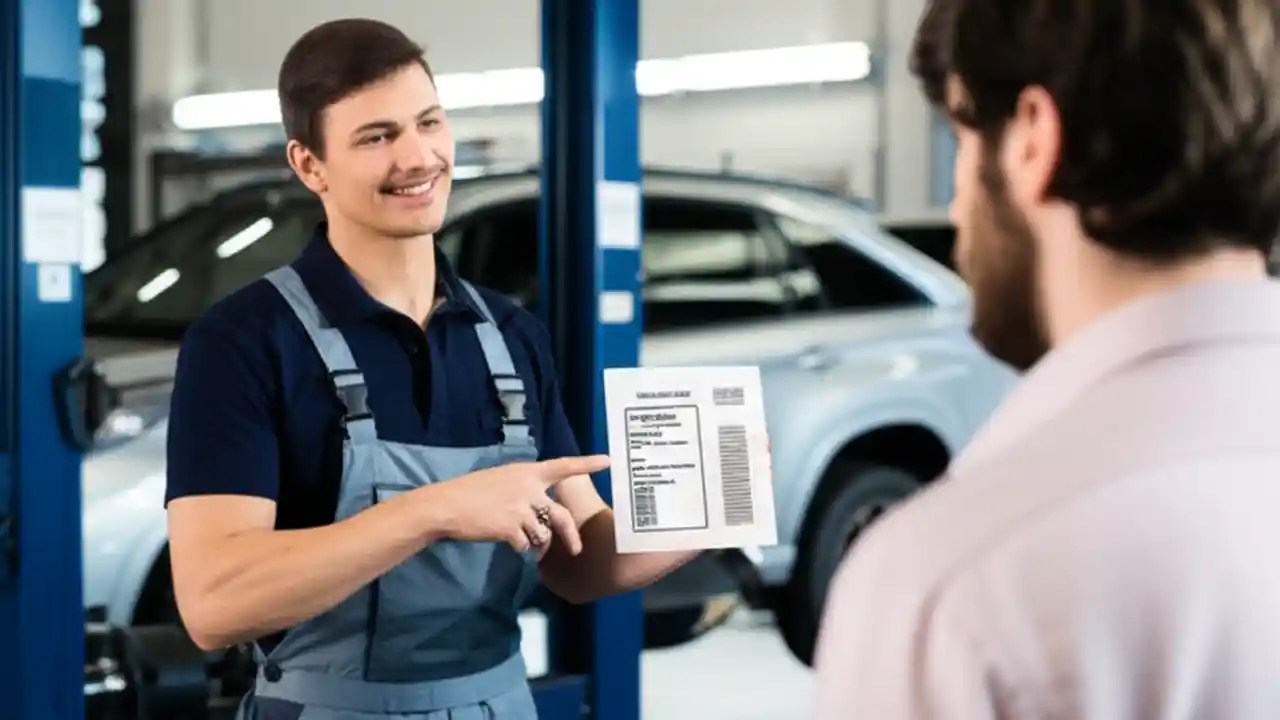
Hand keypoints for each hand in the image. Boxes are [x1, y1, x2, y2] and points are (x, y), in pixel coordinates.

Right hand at [429, 455, 610, 555]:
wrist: (447, 505)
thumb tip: (537, 509)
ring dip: (534, 542)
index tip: (608, 461)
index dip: (587, 463)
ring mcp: (521, 508)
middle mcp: (528, 488)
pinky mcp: (511, 528)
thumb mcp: (501, 479)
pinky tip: (505, 540)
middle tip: (576, 549)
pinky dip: (518, 548)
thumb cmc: (469, 492)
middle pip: (560, 516)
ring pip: (542, 535)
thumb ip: (523, 490)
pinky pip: (525, 546)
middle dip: (570, 536)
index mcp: (527, 472)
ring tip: (518, 537)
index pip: (563, 466)